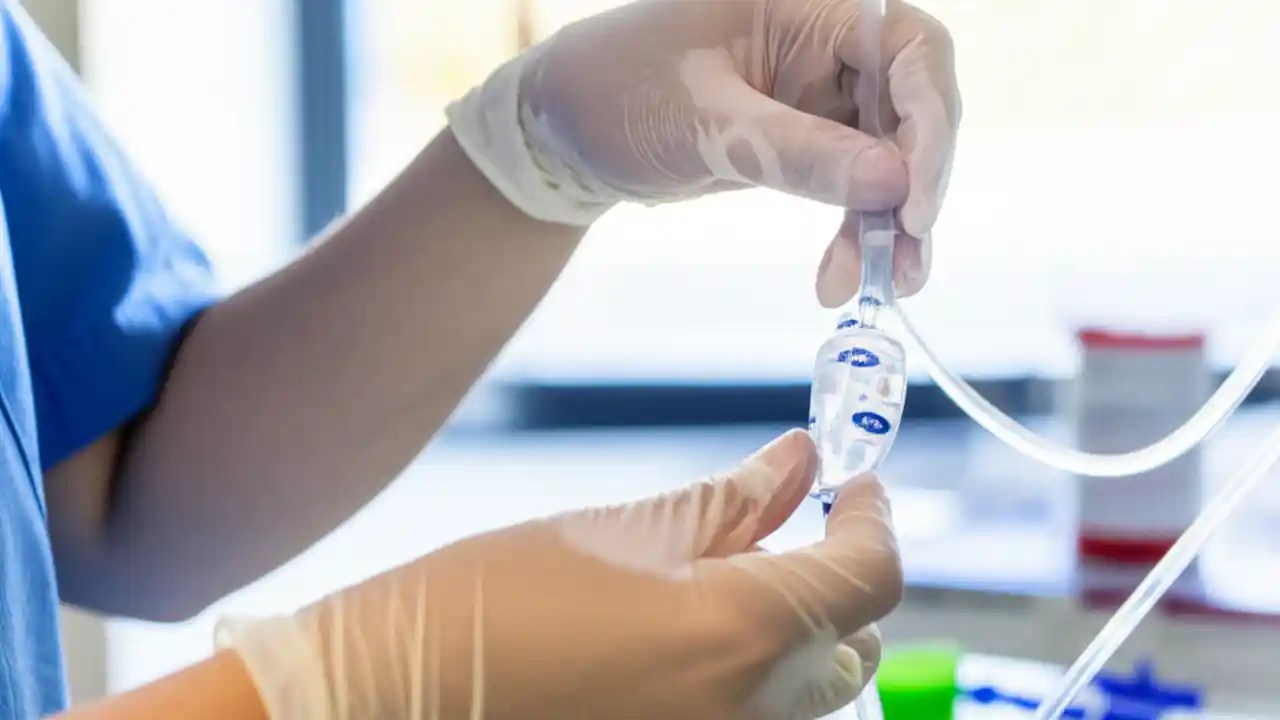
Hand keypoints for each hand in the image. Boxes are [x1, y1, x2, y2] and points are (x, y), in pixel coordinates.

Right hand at [218, 430, 901, 718]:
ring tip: (718, 581)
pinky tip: (686, 639)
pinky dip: (748, 679)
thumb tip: (795, 461)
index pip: (868, 577)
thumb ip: (724, 503)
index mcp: (738, 637)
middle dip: (830, 578)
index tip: (854, 485)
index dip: (872, 519)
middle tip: (778, 525)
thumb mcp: (612, 532)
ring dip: (791, 632)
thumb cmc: (479, 609)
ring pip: (807, 695)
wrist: (383, 704)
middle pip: (849, 645)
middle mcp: (748, 717)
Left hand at [447, 0, 959, 298]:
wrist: (559, 131)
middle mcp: (825, 41)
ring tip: (881, 286)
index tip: (914, 205)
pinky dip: (854, 229)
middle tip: (903, 261)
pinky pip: (852, 183)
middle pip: (913, 108)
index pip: (909, 49)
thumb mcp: (704, 125)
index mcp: (808, 5)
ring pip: (889, 155)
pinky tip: (841, 275)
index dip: (930, 125)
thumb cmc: (615, 94)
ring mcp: (817, 92)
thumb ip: (799, 152)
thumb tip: (895, 185)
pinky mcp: (803, 138)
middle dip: (913, 189)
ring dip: (889, 224)